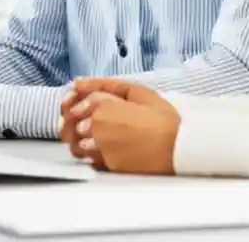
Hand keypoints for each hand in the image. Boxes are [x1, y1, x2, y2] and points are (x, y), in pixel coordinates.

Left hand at [59, 78, 179, 174]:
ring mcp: (99, 148)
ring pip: (74, 143)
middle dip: (75, 118)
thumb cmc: (162, 119)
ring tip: (96, 133)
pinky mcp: (106, 166)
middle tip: (91, 116)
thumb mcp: (138, 92)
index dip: (78, 99)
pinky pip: (87, 158)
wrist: (178, 148)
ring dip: (79, 136)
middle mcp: (96, 128)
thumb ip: (105, 85)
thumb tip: (78, 83)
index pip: (76, 101)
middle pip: (70, 123)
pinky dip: (89, 152)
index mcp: (103, 106)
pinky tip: (104, 147)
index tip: (87, 101)